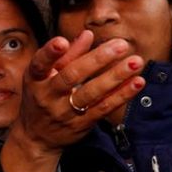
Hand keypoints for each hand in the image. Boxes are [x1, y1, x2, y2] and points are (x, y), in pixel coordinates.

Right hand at [14, 31, 144, 151]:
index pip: (40, 64)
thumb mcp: (45, 75)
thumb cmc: (41, 97)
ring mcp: (65, 111)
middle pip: (71, 76)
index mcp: (35, 79)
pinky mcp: (82, 124)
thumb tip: (88, 34)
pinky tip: (136, 82)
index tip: (62, 41)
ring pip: (91, 93)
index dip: (50, 52)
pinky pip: (104, 108)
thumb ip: (67, 55)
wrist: (37, 137)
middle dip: (97, 60)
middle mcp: (48, 95)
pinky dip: (121, 95)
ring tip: (135, 62)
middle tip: (120, 45)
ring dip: (115, 77)